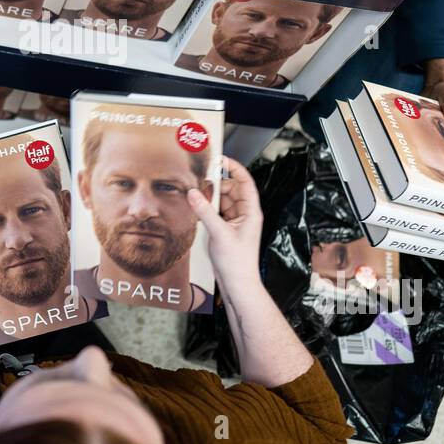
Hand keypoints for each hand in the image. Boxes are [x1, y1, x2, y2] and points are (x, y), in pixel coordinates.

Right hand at [188, 156, 262, 295]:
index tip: (220, 159)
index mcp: (250, 212)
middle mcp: (244, 214)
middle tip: (199, 181)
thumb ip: (205, 211)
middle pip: (231, 189)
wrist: (238, 285)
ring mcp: (235, 223)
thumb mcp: (219, 233)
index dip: (234, 168)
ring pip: (222, 201)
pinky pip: (217, 213)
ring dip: (210, 198)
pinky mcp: (226, 231)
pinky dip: (207, 209)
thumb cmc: (237, 263)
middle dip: (216, 185)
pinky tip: (196, 210)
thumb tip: (193, 192)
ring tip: (195, 196)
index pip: (244, 181)